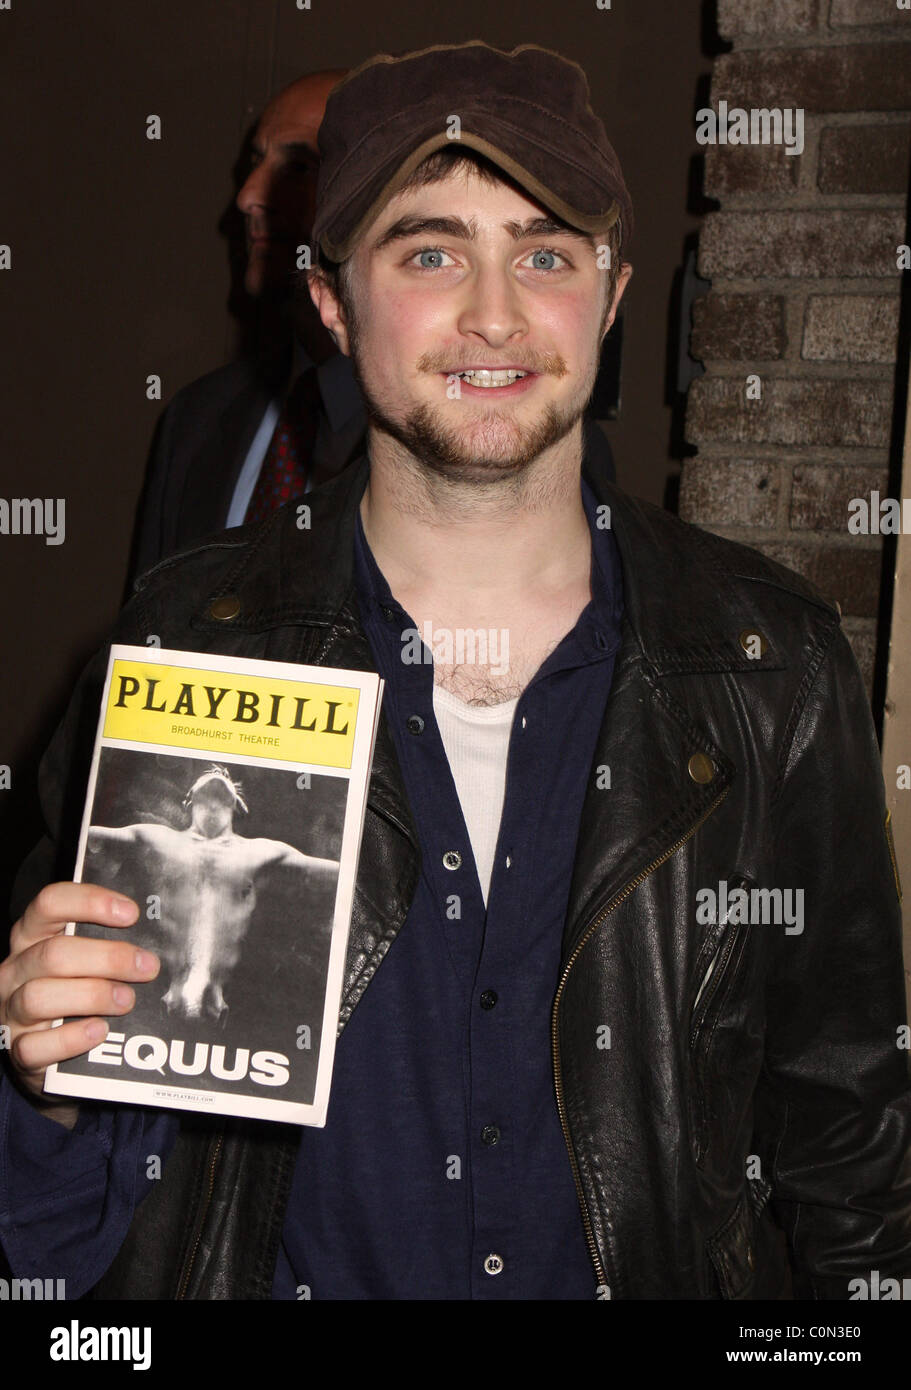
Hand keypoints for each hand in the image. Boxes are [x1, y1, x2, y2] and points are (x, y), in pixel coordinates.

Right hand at [0, 882, 158, 1122]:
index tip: (131, 913)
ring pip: (39, 997)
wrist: (45, 1048)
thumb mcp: (82, 959)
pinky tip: (99, 1031)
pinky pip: (34, 1046)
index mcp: (32, 936)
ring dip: (91, 996)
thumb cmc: (71, 990)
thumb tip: (155, 941)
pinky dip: (70, 1039)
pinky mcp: (17, 1050)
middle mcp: (17, 969)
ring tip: (127, 1001)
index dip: (90, 902)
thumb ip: (105, 944)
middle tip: (147, 967)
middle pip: (54, 954)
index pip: (50, 904)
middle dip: (107, 958)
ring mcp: (12, 1011)